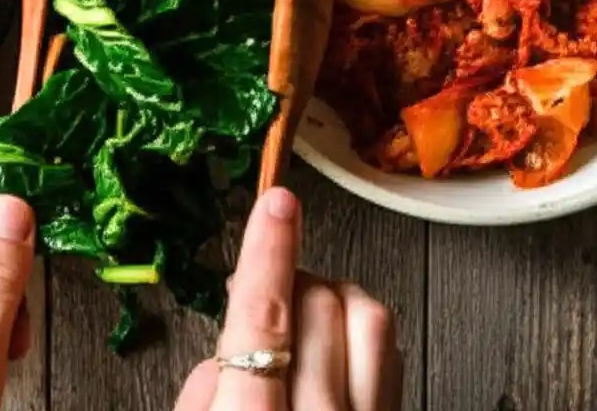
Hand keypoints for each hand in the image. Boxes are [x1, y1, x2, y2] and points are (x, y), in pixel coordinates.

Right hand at [173, 188, 402, 410]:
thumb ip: (202, 392)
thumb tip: (224, 352)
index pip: (264, 315)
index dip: (268, 251)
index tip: (276, 204)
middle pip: (319, 305)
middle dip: (291, 280)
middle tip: (264, 294)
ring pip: (372, 319)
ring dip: (335, 299)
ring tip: (304, 317)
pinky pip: (393, 357)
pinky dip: (364, 336)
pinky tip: (337, 355)